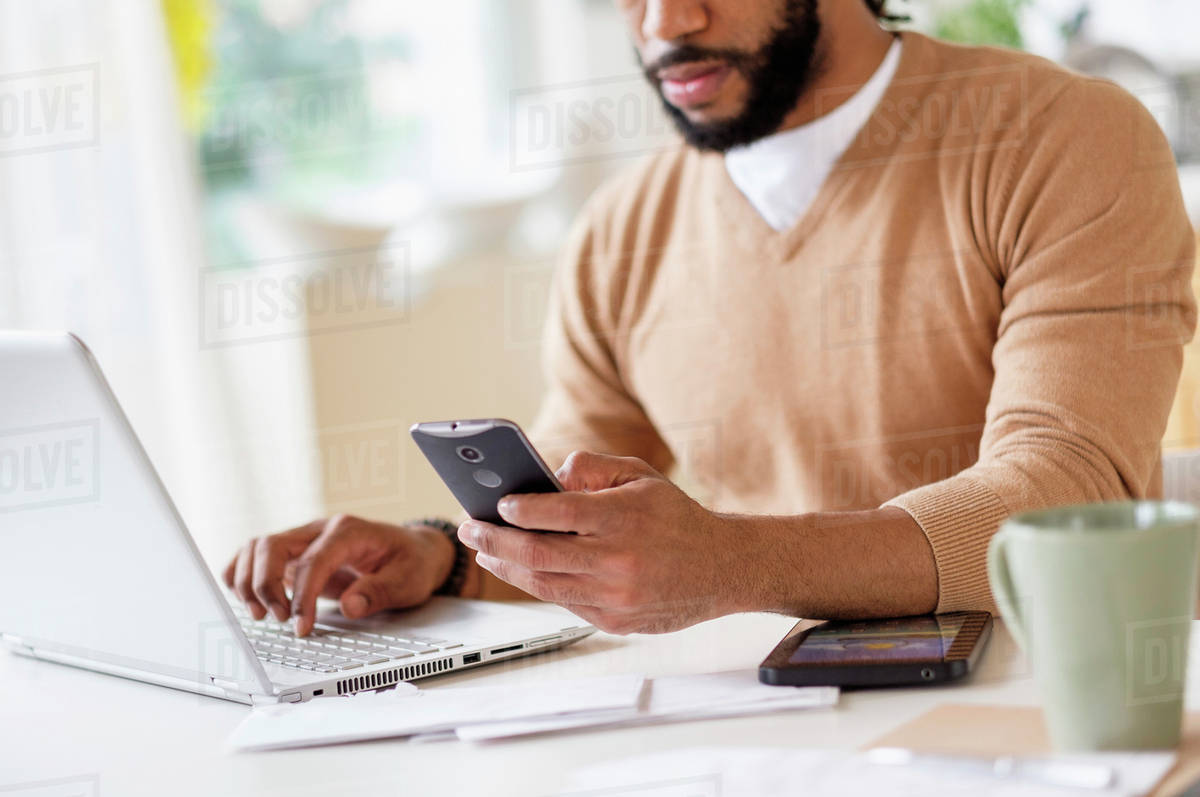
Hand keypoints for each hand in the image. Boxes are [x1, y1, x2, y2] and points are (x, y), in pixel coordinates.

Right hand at [223, 515, 455, 635]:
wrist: (415, 550)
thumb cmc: (411, 562)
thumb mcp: (409, 580)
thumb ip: (379, 591)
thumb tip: (349, 606)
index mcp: (349, 531)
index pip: (314, 560)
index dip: (302, 596)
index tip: (301, 627)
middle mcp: (321, 530)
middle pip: (272, 545)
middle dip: (265, 585)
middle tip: (278, 620)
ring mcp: (305, 539)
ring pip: (257, 547)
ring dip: (248, 580)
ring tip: (259, 614)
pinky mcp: (296, 554)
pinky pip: (256, 556)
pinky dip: (243, 575)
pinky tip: (248, 600)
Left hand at [457, 451, 741, 633]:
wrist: (722, 567)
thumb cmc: (675, 517)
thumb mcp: (640, 475)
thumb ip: (592, 468)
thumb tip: (546, 476)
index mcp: (624, 517)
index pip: (557, 512)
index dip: (519, 509)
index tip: (497, 504)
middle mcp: (619, 559)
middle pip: (537, 554)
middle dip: (494, 541)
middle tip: (470, 528)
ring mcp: (616, 596)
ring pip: (543, 585)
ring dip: (505, 568)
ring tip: (485, 551)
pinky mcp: (616, 622)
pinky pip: (564, 603)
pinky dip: (537, 585)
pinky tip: (520, 570)